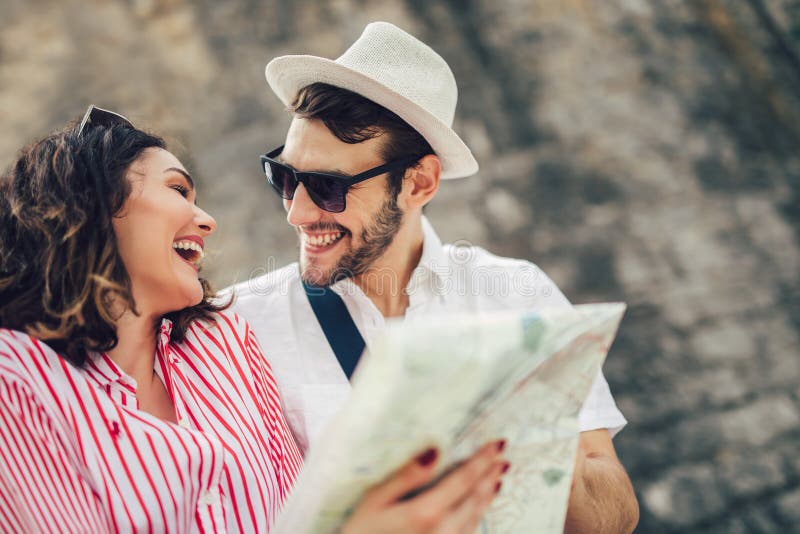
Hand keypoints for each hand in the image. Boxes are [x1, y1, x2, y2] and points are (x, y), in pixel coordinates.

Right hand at [341, 441, 509, 533]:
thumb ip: (406, 476)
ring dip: (487, 497)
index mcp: (427, 512)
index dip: (483, 460)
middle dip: (490, 475)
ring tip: (497, 480)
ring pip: (475, 518)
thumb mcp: (375, 501)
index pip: (464, 479)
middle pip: (475, 498)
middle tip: (504, 457)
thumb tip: (434, 451)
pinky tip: (477, 511)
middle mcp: (444, 531)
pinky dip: (477, 517)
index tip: (497, 444)